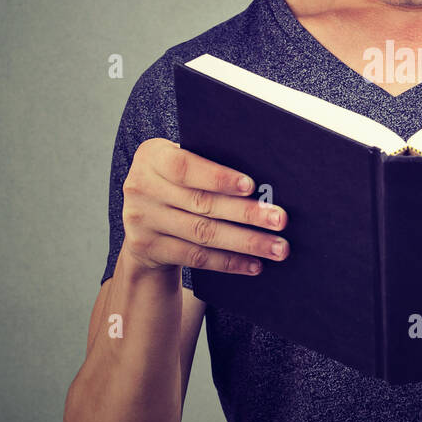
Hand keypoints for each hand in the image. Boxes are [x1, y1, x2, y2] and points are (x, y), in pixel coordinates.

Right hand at [121, 138, 288, 275]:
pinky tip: (254, 264)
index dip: (219, 177)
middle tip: (279, 220)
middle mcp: (141, 187)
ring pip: (202, 233)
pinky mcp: (148, 248)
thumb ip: (208, 165)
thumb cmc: (178, 183)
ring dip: (245, 242)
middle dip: (246, 213)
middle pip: (201, 203)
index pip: (185, 167)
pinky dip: (229, 262)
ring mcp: (141, 220)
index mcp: (152, 156)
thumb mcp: (181, 167)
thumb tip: (265, 181)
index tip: (251, 186)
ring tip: (277, 248)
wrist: (142, 220)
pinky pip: (195, 257)